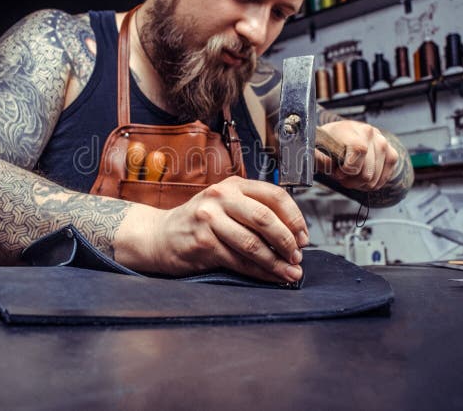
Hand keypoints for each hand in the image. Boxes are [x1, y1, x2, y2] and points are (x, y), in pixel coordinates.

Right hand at [117, 176, 307, 282]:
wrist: (159, 236)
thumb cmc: (198, 222)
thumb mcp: (224, 204)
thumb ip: (253, 209)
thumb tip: (293, 232)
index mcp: (233, 185)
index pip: (274, 195)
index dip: (295, 217)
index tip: (304, 236)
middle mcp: (221, 198)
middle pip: (266, 218)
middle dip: (288, 241)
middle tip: (298, 256)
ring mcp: (210, 219)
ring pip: (253, 243)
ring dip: (277, 262)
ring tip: (291, 272)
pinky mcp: (203, 243)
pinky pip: (239, 261)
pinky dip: (260, 272)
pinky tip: (272, 277)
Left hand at [315, 120, 398, 190]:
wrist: (338, 136)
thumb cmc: (326, 145)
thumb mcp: (315, 151)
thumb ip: (318, 159)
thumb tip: (328, 164)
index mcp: (350, 129)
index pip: (359, 150)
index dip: (348, 168)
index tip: (337, 172)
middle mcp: (371, 133)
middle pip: (367, 170)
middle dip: (351, 180)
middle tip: (340, 175)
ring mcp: (383, 143)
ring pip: (375, 178)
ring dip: (359, 183)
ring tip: (349, 176)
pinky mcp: (391, 154)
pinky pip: (384, 178)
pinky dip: (371, 184)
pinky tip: (360, 178)